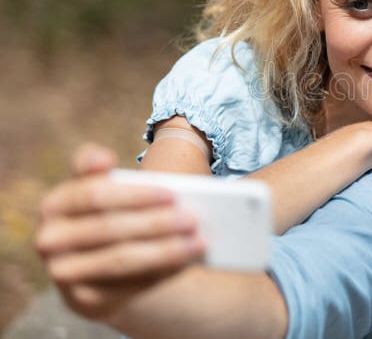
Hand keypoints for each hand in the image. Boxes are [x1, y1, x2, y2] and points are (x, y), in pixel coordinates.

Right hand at [36, 143, 204, 321]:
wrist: (100, 267)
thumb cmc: (118, 215)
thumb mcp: (123, 195)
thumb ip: (138, 183)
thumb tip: (210, 187)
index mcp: (60, 200)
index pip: (93, 191)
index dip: (130, 191)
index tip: (165, 189)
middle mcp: (50, 235)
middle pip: (110, 225)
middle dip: (156, 222)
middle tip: (194, 217)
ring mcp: (61, 270)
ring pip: (120, 258)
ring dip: (164, 250)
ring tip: (200, 241)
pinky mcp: (81, 300)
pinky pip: (126, 286)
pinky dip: (160, 273)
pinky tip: (186, 261)